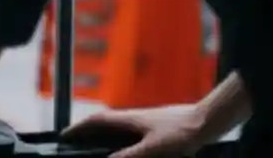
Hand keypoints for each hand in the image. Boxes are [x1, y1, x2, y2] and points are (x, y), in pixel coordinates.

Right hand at [63, 105, 208, 157]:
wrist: (207, 121)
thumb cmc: (181, 131)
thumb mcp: (154, 148)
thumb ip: (130, 155)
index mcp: (128, 119)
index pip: (96, 121)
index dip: (79, 128)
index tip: (65, 135)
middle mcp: (134, 118)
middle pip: (104, 124)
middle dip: (88, 132)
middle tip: (76, 143)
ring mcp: (145, 122)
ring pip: (119, 129)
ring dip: (104, 136)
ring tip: (97, 148)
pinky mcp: (157, 128)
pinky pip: (131, 134)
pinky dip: (122, 141)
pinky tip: (128, 150)